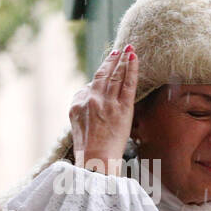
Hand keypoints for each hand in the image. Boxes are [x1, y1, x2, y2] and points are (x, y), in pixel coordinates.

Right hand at [70, 45, 136, 175]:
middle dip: (110, 61)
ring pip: (115, 75)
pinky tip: (134, 57)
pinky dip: (131, 68)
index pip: (89, 87)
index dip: (99, 81)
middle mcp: (90, 99)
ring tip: (127, 49)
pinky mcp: (122, 107)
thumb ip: (82, 113)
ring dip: (122, 60)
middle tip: (117, 51)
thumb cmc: (88, 152)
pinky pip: (127, 82)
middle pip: (101, 75)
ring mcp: (107, 102)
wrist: (95, 161)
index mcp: (77, 105)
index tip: (106, 72)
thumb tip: (90, 104)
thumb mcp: (77, 129)